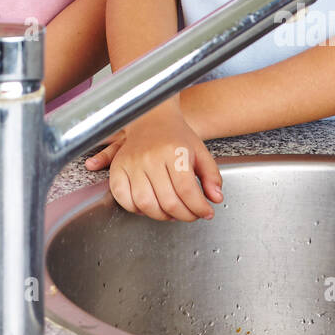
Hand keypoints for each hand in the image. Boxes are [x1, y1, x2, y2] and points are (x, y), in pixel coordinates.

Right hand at [86, 107, 222, 221]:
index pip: (187, 191)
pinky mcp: (118, 167)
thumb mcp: (200, 151)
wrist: (152, 118)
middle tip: (191, 214)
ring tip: (172, 212)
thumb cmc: (176, 136)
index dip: (199, 208)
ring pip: (145, 204)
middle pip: (168, 201)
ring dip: (161, 216)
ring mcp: (132, 163)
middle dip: (184, 215)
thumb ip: (212, 176)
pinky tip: (149, 206)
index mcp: (174, 152)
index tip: (206, 213)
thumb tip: (216, 199)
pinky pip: (123, 198)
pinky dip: (135, 209)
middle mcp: (151, 157)